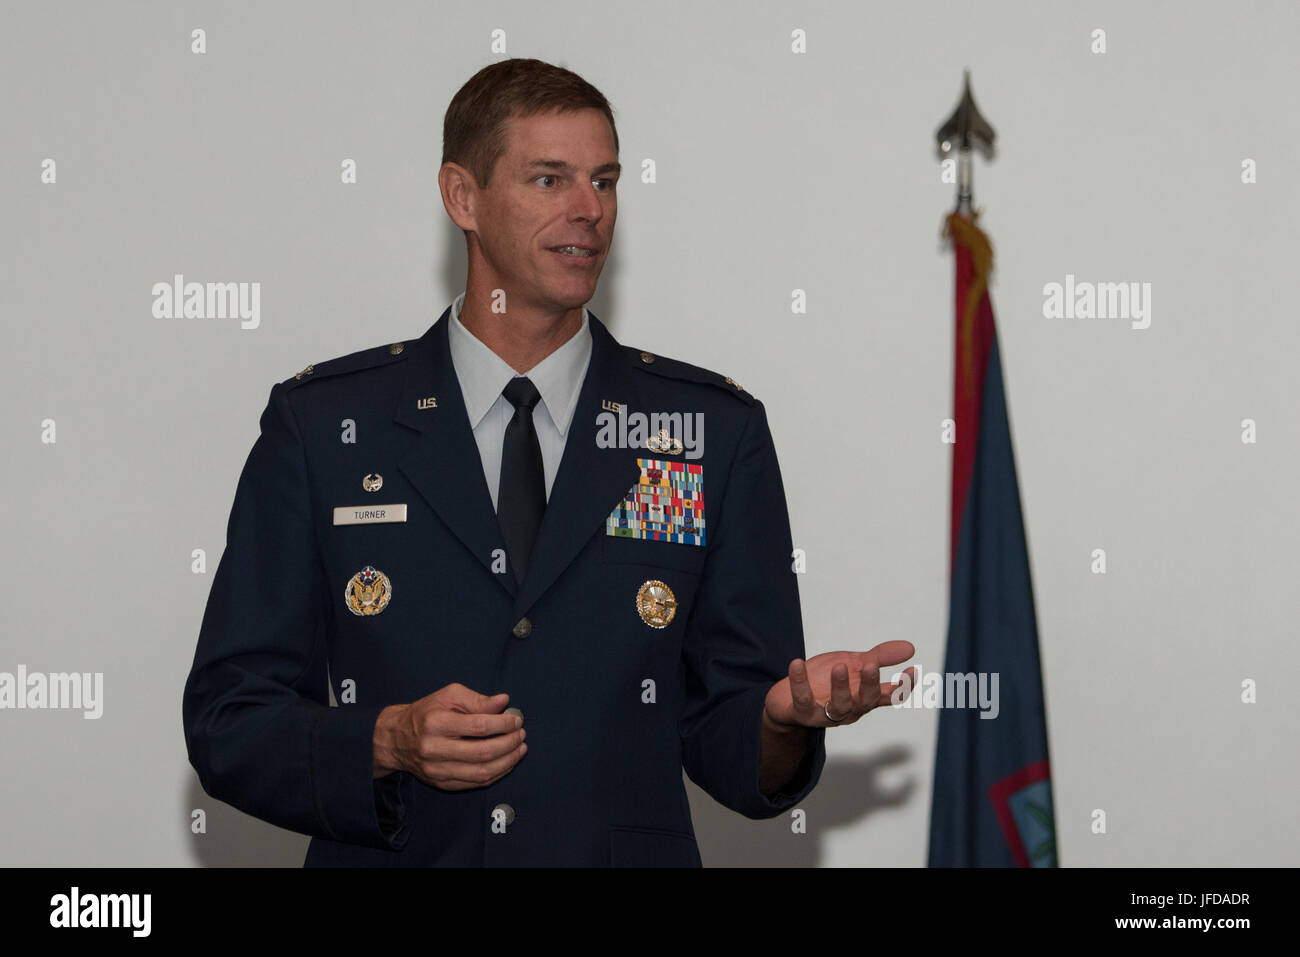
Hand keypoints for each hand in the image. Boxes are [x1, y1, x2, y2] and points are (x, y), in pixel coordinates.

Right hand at [372, 682, 526, 789]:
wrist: (395, 739)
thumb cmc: (426, 713)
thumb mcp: (448, 696)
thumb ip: (477, 699)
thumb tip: (504, 702)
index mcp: (435, 723)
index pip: (478, 726)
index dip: (503, 724)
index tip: (516, 720)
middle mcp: (434, 749)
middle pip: (482, 753)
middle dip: (508, 744)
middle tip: (521, 735)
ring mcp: (436, 770)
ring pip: (480, 773)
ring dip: (507, 762)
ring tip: (519, 750)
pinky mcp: (441, 783)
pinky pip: (474, 783)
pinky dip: (496, 774)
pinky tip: (506, 763)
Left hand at [763, 642, 917, 729]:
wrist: (788, 700)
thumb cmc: (825, 681)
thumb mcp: (854, 665)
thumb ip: (879, 657)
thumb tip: (910, 648)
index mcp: (865, 696)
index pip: (891, 696)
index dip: (903, 686)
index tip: (912, 670)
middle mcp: (850, 708)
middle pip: (866, 700)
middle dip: (870, 684)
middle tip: (871, 665)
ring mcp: (827, 713)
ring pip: (839, 705)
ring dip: (840, 687)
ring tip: (839, 666)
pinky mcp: (803, 713)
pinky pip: (802, 699)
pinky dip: (799, 682)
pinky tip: (797, 664)